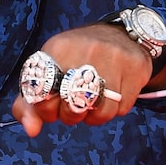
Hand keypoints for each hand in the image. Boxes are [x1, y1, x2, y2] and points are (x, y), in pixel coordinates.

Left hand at [11, 24, 154, 136]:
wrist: (123, 35)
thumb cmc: (78, 58)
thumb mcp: (51, 70)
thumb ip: (30, 102)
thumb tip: (31, 130)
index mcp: (58, 48)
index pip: (43, 94)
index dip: (45, 110)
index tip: (52, 105)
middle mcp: (86, 50)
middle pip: (72, 106)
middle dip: (69, 116)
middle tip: (72, 108)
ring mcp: (113, 58)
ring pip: (101, 112)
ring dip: (94, 116)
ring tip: (92, 104)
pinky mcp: (135, 68)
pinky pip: (122, 109)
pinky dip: (114, 110)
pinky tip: (111, 96)